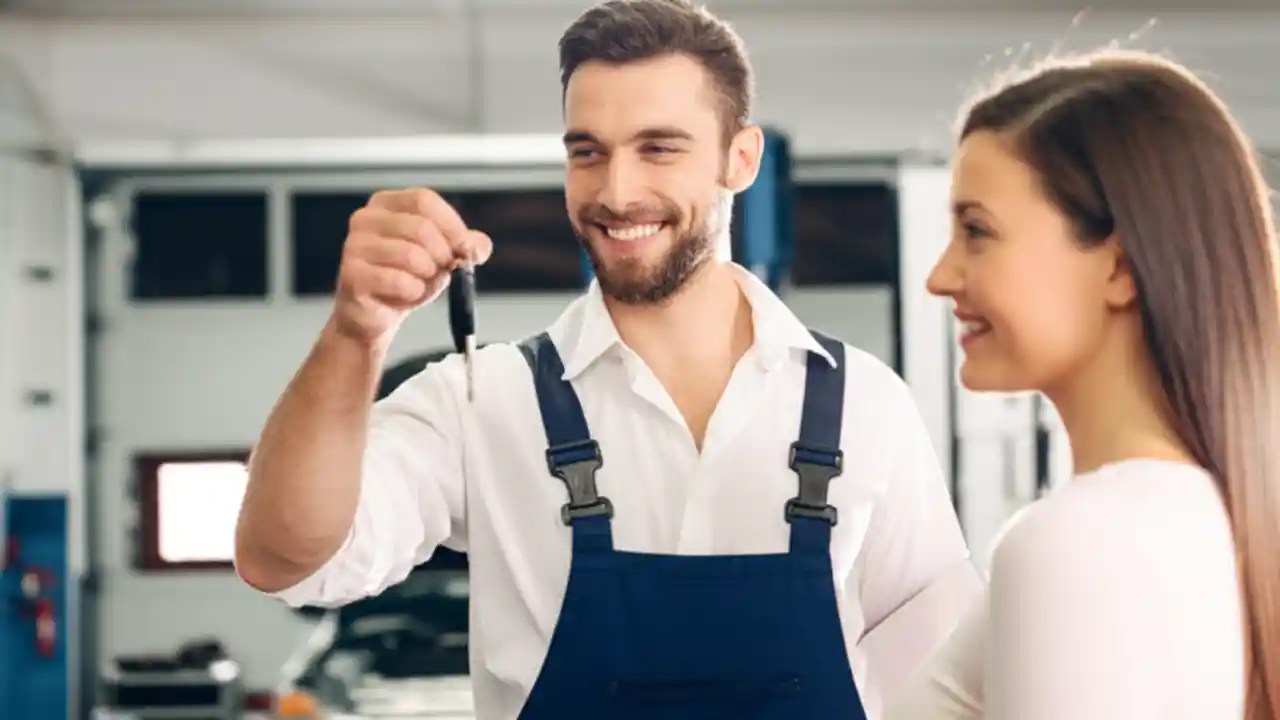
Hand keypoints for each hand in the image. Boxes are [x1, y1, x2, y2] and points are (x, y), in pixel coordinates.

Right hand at [329, 188, 492, 347]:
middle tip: (443, 270)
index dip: (451, 224)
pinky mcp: (352, 276)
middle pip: (421, 228)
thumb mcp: (440, 256)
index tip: (465, 247)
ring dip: (428, 275)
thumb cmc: (405, 279)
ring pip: (411, 255)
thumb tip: (480, 245)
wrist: (374, 315)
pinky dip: (413, 293)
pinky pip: (399, 281)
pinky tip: (405, 295)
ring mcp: (354, 246)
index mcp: (385, 204)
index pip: (424, 200)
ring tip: (421, 282)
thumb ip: (464, 245)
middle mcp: (364, 219)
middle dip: (443, 254)